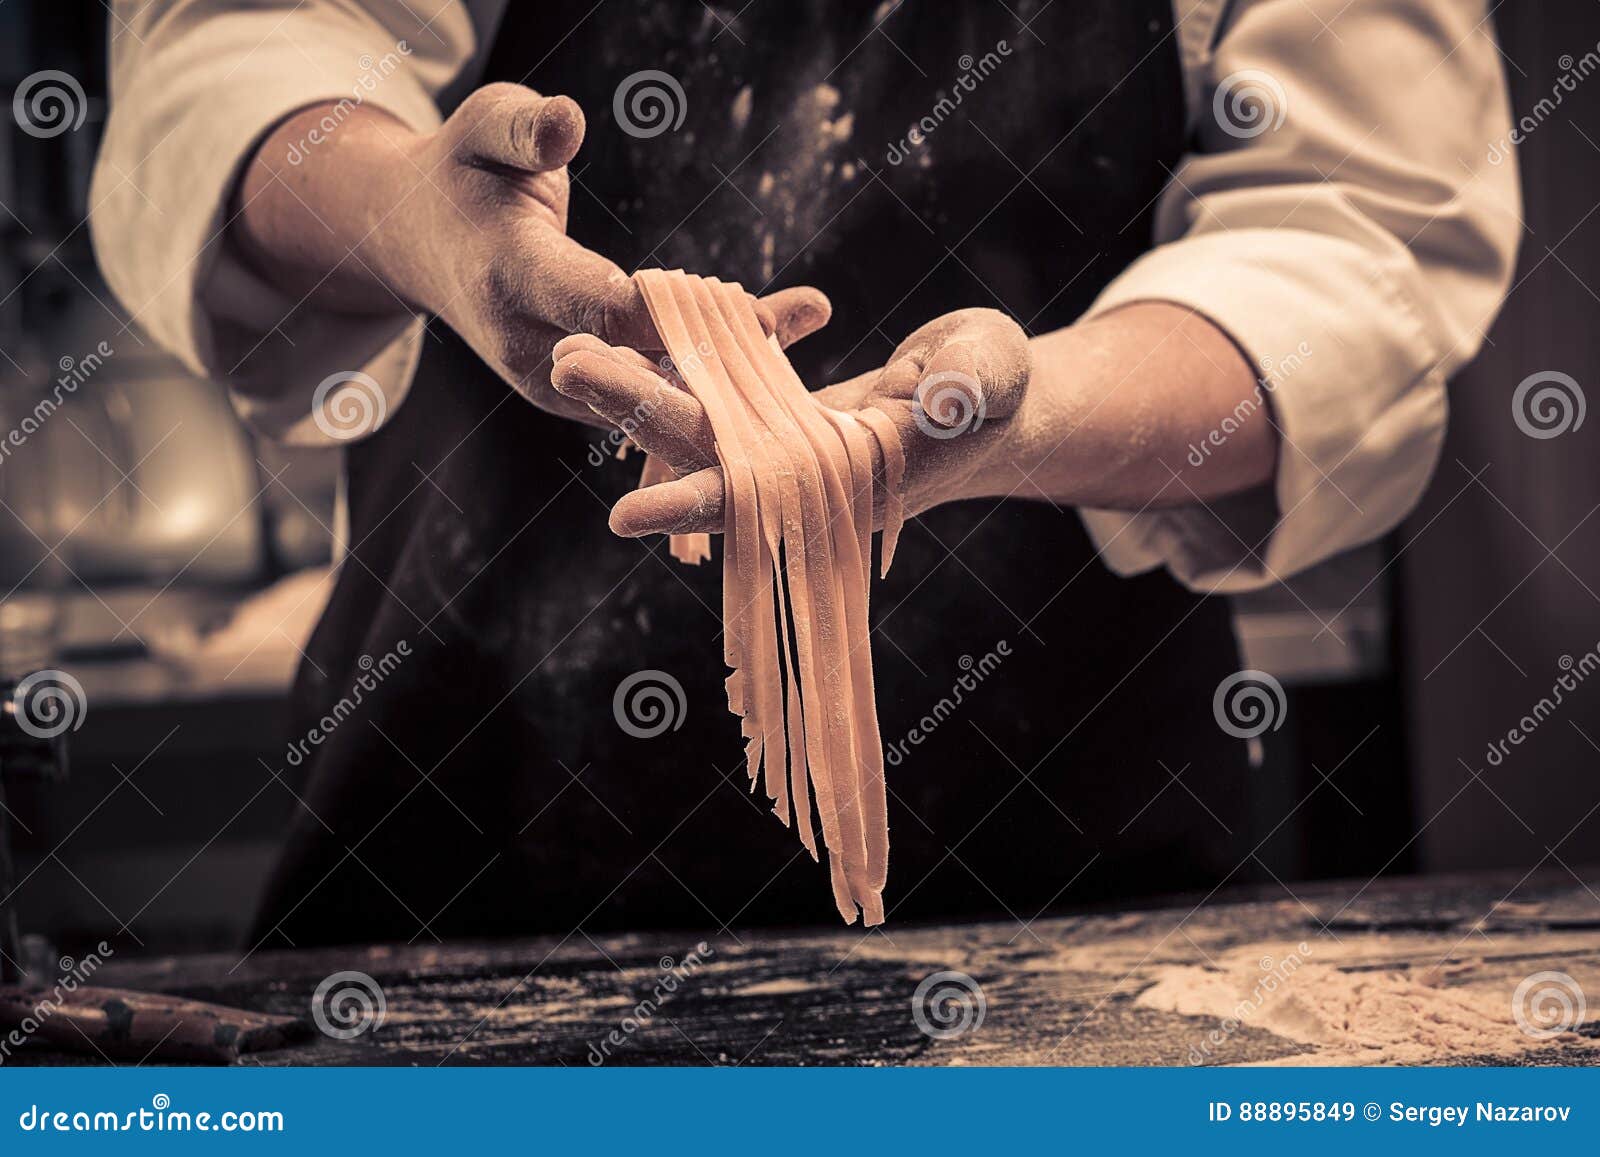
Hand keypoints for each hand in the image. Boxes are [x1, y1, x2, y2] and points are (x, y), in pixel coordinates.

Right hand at [239, 84, 828, 423]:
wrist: (427, 243)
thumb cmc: (467, 172)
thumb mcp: (481, 128)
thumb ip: (522, 126)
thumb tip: (568, 122)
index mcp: (508, 277)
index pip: (592, 301)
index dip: (662, 307)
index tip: (734, 299)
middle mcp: (530, 346)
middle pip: (634, 360)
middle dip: (712, 351)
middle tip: (793, 322)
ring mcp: (554, 383)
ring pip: (648, 390)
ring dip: (723, 373)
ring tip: (801, 324)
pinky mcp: (579, 397)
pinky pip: (649, 393)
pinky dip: (708, 378)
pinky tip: (777, 346)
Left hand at [549, 306, 1030, 535]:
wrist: (985, 398)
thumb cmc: (996, 392)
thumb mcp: (990, 378)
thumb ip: (968, 385)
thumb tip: (936, 393)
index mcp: (841, 480)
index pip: (756, 499)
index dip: (691, 504)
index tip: (620, 518)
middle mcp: (796, 469)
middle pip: (703, 445)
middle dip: (636, 408)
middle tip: (567, 361)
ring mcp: (779, 437)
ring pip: (695, 411)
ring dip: (634, 382)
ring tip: (570, 344)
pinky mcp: (771, 404)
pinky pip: (712, 383)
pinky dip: (672, 360)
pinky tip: (622, 330)